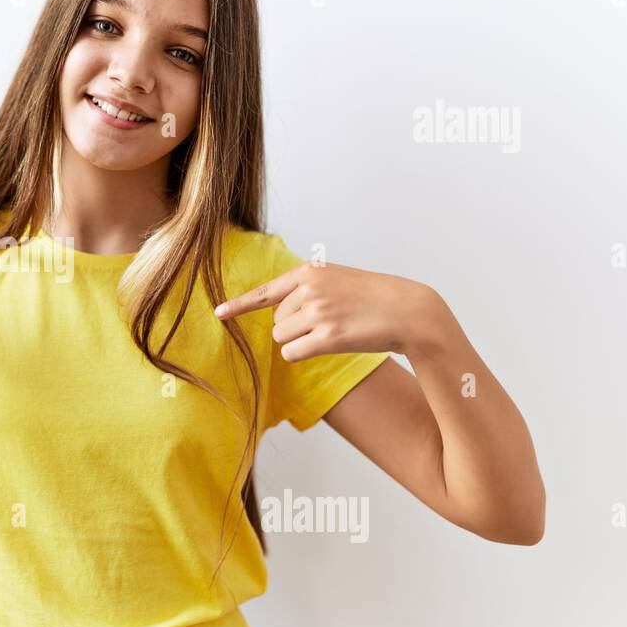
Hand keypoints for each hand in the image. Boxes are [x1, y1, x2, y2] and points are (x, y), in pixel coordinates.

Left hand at [213, 258, 440, 360]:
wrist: (409, 309)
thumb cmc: (372, 297)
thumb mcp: (336, 280)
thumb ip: (306, 289)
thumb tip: (277, 316)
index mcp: (309, 273)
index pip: (265, 291)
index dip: (239, 305)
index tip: (218, 314)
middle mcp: (309, 290)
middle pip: (276, 322)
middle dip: (295, 327)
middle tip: (330, 321)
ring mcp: (318, 313)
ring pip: (282, 338)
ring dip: (301, 341)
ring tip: (333, 330)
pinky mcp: (327, 336)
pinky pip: (293, 353)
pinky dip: (303, 354)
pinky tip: (328, 344)